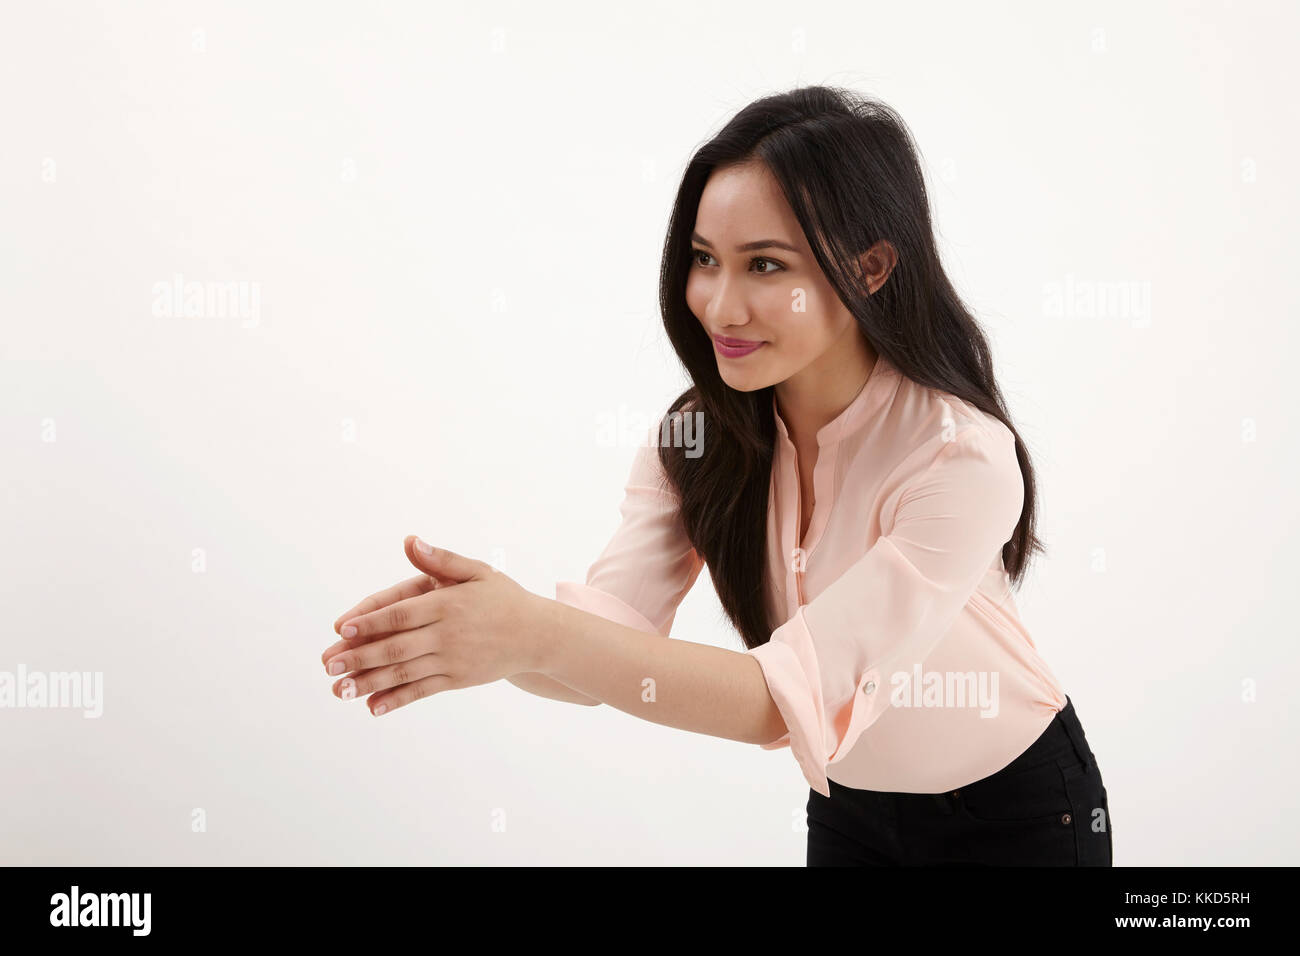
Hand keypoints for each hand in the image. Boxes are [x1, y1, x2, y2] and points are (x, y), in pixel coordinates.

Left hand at [322, 536, 548, 715]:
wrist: (537, 635)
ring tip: (339, 690)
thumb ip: (441, 560)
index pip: (401, 613)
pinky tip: (372, 706)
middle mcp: (447, 634)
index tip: (341, 629)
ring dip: (369, 682)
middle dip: (359, 656)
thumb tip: (411, 541)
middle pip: (396, 646)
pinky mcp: (457, 679)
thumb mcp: (476, 571)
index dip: (370, 622)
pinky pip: (422, 690)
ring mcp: (452, 659)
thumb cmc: (502, 598)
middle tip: (328, 664)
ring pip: (404, 672)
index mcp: (447, 604)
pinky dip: (397, 699)